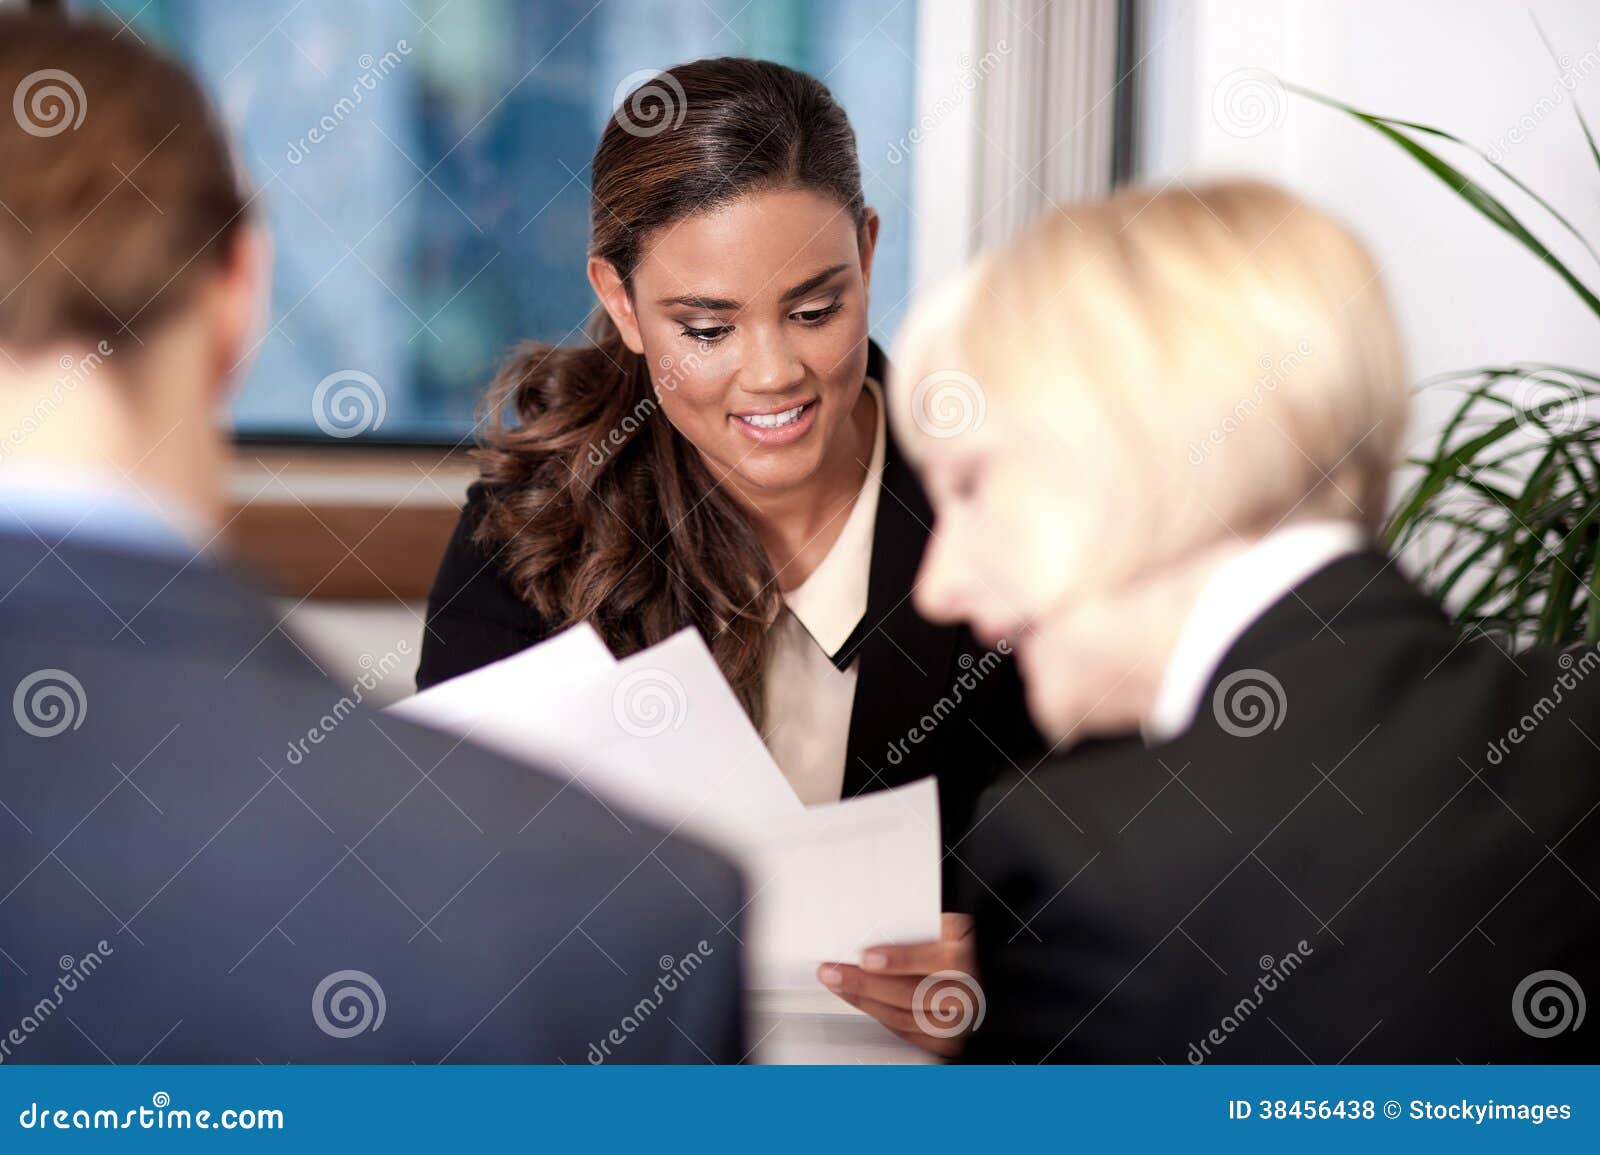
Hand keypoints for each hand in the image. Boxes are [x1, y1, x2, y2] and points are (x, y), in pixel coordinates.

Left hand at [816, 912, 981, 1058]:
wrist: (1003, 976)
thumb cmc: (974, 947)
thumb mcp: (958, 925)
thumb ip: (926, 928)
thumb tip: (881, 930)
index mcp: (973, 960)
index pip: (937, 963)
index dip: (899, 961)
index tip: (866, 957)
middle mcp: (969, 996)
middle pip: (912, 995)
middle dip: (865, 985)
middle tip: (832, 973)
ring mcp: (960, 1024)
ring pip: (905, 1019)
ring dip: (866, 1003)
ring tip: (839, 987)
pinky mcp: (951, 1042)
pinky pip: (911, 1034)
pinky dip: (884, 1019)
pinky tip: (865, 1004)